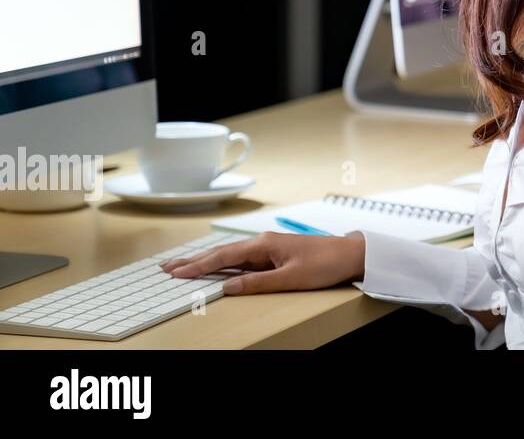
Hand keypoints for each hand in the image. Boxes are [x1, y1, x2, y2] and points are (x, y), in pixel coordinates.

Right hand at [159, 232, 366, 294]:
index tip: (174, 273)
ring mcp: (268, 247)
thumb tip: (227, 288)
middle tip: (166, 267)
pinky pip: (243, 259)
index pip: (223, 256)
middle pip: (221, 252)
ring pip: (230, 255)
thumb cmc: (325, 263)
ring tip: (183, 266)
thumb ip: (258, 283)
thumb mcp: (291, 278)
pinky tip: (216, 268)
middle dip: (193, 261)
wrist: (351, 254)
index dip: (197, 266)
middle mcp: (263, 242)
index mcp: (264, 244)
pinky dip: (224, 264)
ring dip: (206, 261)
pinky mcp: (275, 254)